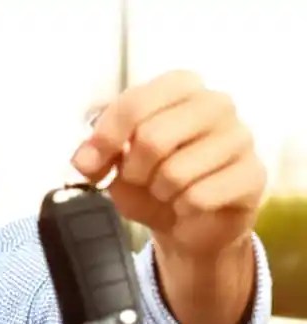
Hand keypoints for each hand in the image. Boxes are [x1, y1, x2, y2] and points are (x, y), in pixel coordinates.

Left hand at [72, 69, 266, 255]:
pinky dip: (183, 209)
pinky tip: (190, 205)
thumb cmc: (151, 181)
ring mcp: (240, 137)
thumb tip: (84, 159)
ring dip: (159, 192)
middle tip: (139, 179)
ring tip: (167, 191)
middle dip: (134, 170)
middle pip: (153, 137)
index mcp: (180, 86)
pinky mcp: (253, 175)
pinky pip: (199, 197)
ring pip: (176, 172)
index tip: (90, 164)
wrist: (188, 222)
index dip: (106, 138)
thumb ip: (96, 152)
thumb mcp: (114, 164)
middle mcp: (216, 103)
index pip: (135, 102)